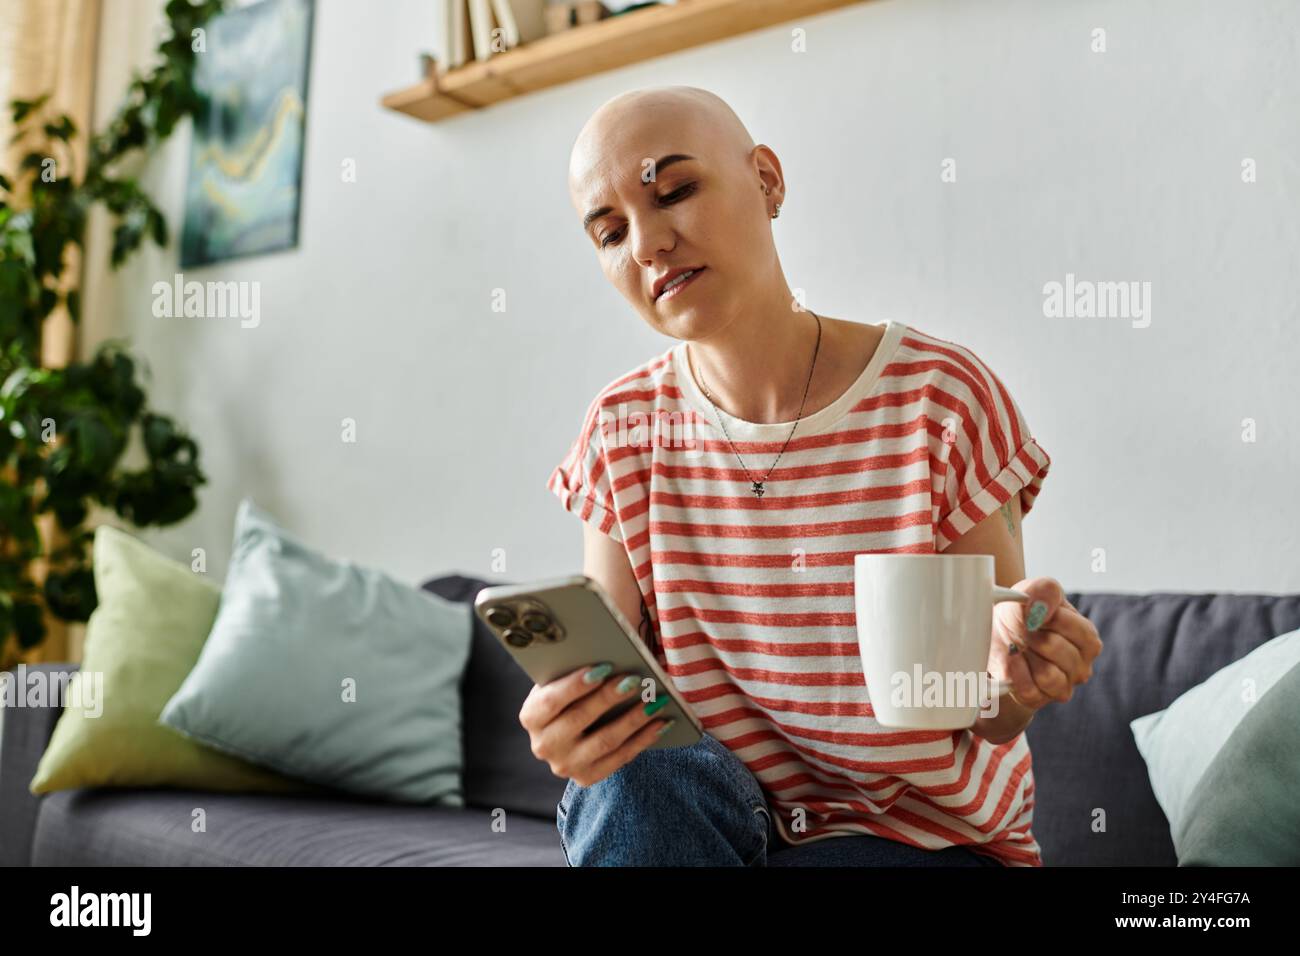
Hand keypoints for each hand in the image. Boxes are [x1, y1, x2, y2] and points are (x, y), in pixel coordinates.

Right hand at [519, 663, 671, 786]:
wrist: (572, 726)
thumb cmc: (573, 690)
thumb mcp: (563, 676)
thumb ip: (574, 662)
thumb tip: (604, 641)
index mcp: (531, 716)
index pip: (551, 700)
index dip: (576, 685)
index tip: (604, 666)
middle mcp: (543, 745)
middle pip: (579, 720)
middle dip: (609, 698)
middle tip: (635, 679)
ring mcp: (565, 765)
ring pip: (604, 742)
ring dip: (633, 719)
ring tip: (656, 700)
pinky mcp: (587, 777)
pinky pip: (620, 759)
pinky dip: (643, 739)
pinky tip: (662, 722)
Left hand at [989, 577, 1102, 711]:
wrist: (997, 639)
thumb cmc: (1022, 615)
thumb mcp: (1034, 591)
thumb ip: (1046, 591)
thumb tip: (1042, 608)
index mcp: (1087, 639)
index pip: (1080, 631)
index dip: (1050, 618)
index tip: (1031, 611)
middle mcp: (1081, 666)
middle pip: (1060, 651)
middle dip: (1032, 635)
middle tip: (1021, 629)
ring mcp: (1062, 685)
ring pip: (1047, 674)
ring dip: (1025, 654)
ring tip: (1018, 644)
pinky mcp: (1038, 698)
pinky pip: (1029, 689)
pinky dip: (1015, 671)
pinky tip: (1011, 658)